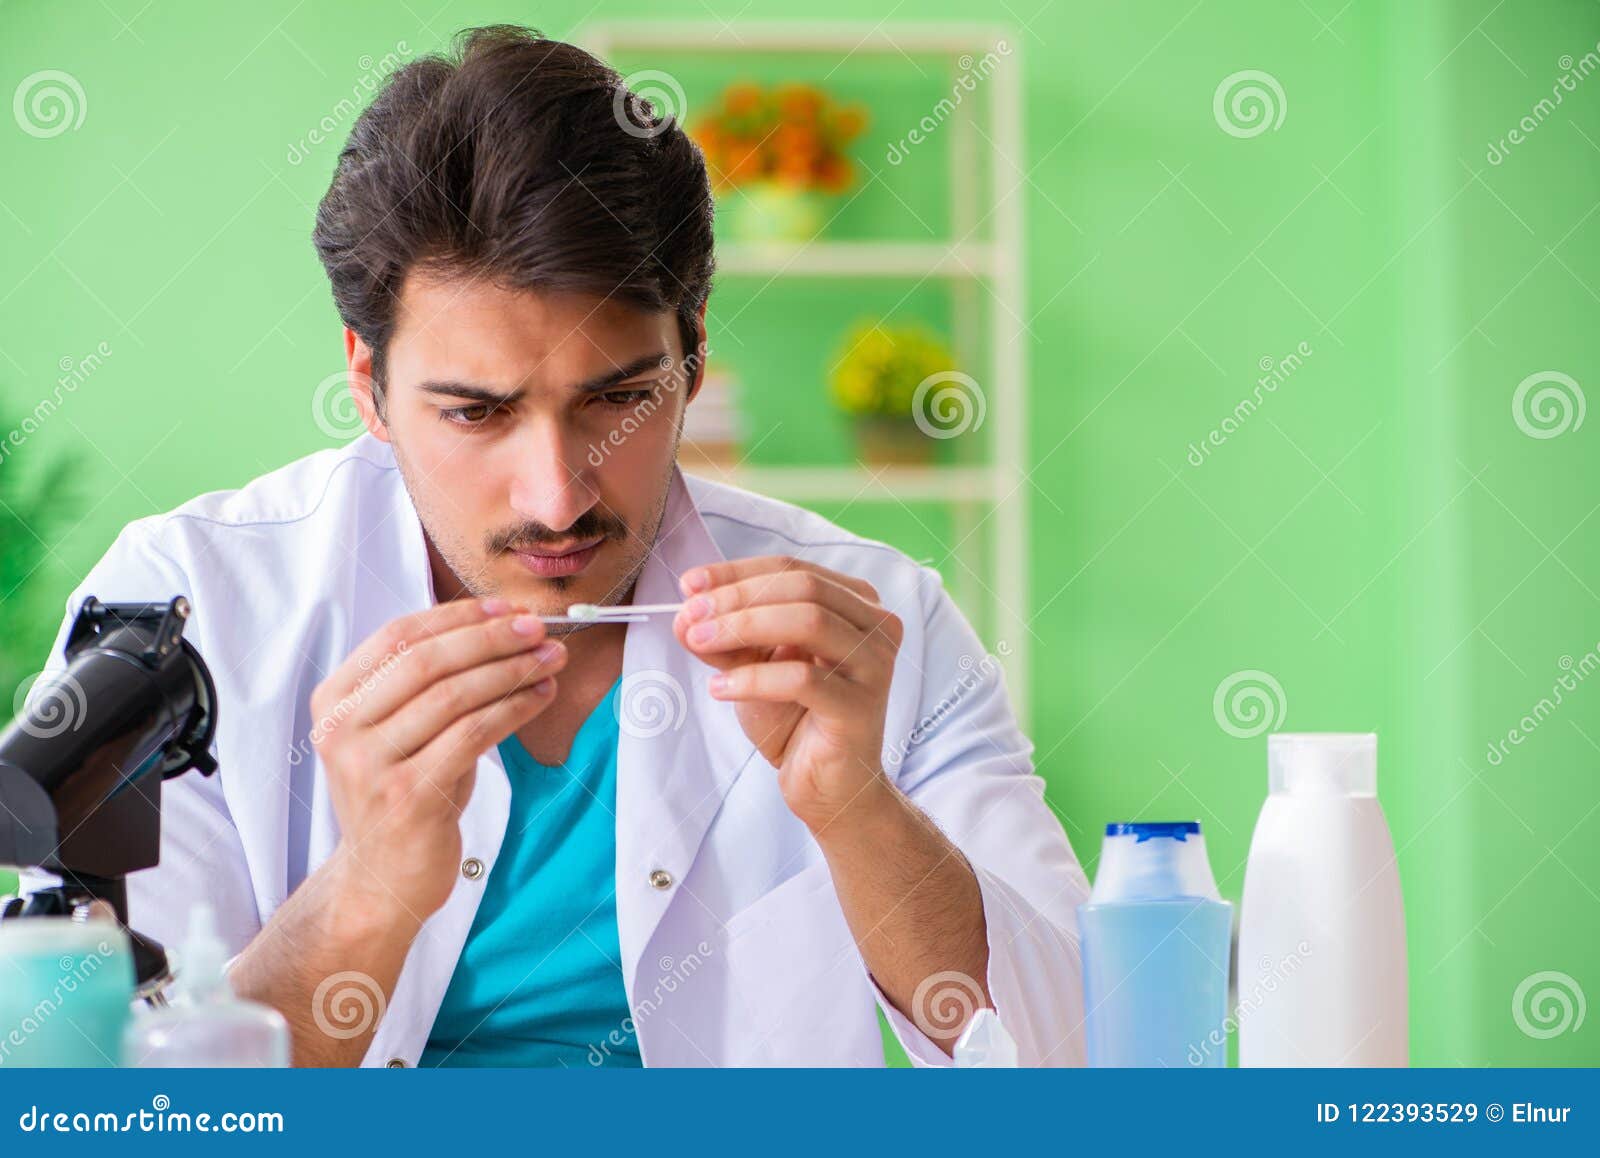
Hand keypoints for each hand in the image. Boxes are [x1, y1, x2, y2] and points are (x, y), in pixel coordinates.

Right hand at [309, 597, 566, 923]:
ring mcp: (371, 764)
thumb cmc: (404, 793)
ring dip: (512, 670)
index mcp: (334, 700)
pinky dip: (514, 708)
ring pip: (454, 695)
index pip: (397, 637)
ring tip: (551, 658)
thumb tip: (504, 626)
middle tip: (540, 628)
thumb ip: (430, 682)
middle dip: (491, 638)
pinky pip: (473, 735)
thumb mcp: (401, 731)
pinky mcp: (408, 795)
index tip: (506, 608)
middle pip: (427, 661)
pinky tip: (541, 695)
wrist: (383, 879)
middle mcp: (342, 729)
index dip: (457, 616)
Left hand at [674, 556, 903, 833]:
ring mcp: (875, 665)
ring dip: (742, 627)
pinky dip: (753, 678)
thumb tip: (685, 613)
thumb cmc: (796, 720)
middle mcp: (877, 626)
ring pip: (808, 622)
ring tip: (698, 642)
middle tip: (689, 615)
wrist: (828, 788)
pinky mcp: (861, 707)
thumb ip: (727, 637)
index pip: (793, 570)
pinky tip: (719, 689)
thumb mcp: (754, 666)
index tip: (689, 585)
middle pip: (802, 587)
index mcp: (857, 604)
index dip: (737, 573)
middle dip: (737, 597)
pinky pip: (802, 678)